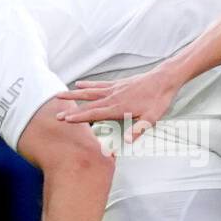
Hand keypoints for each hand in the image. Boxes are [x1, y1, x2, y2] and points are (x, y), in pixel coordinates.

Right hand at [57, 67, 179, 141]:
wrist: (164, 79)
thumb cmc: (158, 100)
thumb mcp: (152, 118)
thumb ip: (138, 129)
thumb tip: (127, 141)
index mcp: (119, 107)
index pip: (95, 113)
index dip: (80, 117)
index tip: (66, 120)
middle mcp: (113, 97)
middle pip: (88, 104)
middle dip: (71, 109)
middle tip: (56, 114)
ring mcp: (113, 89)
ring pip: (89, 92)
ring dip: (74, 94)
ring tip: (59, 95)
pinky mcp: (117, 84)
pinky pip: (98, 84)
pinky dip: (87, 84)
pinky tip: (79, 84)